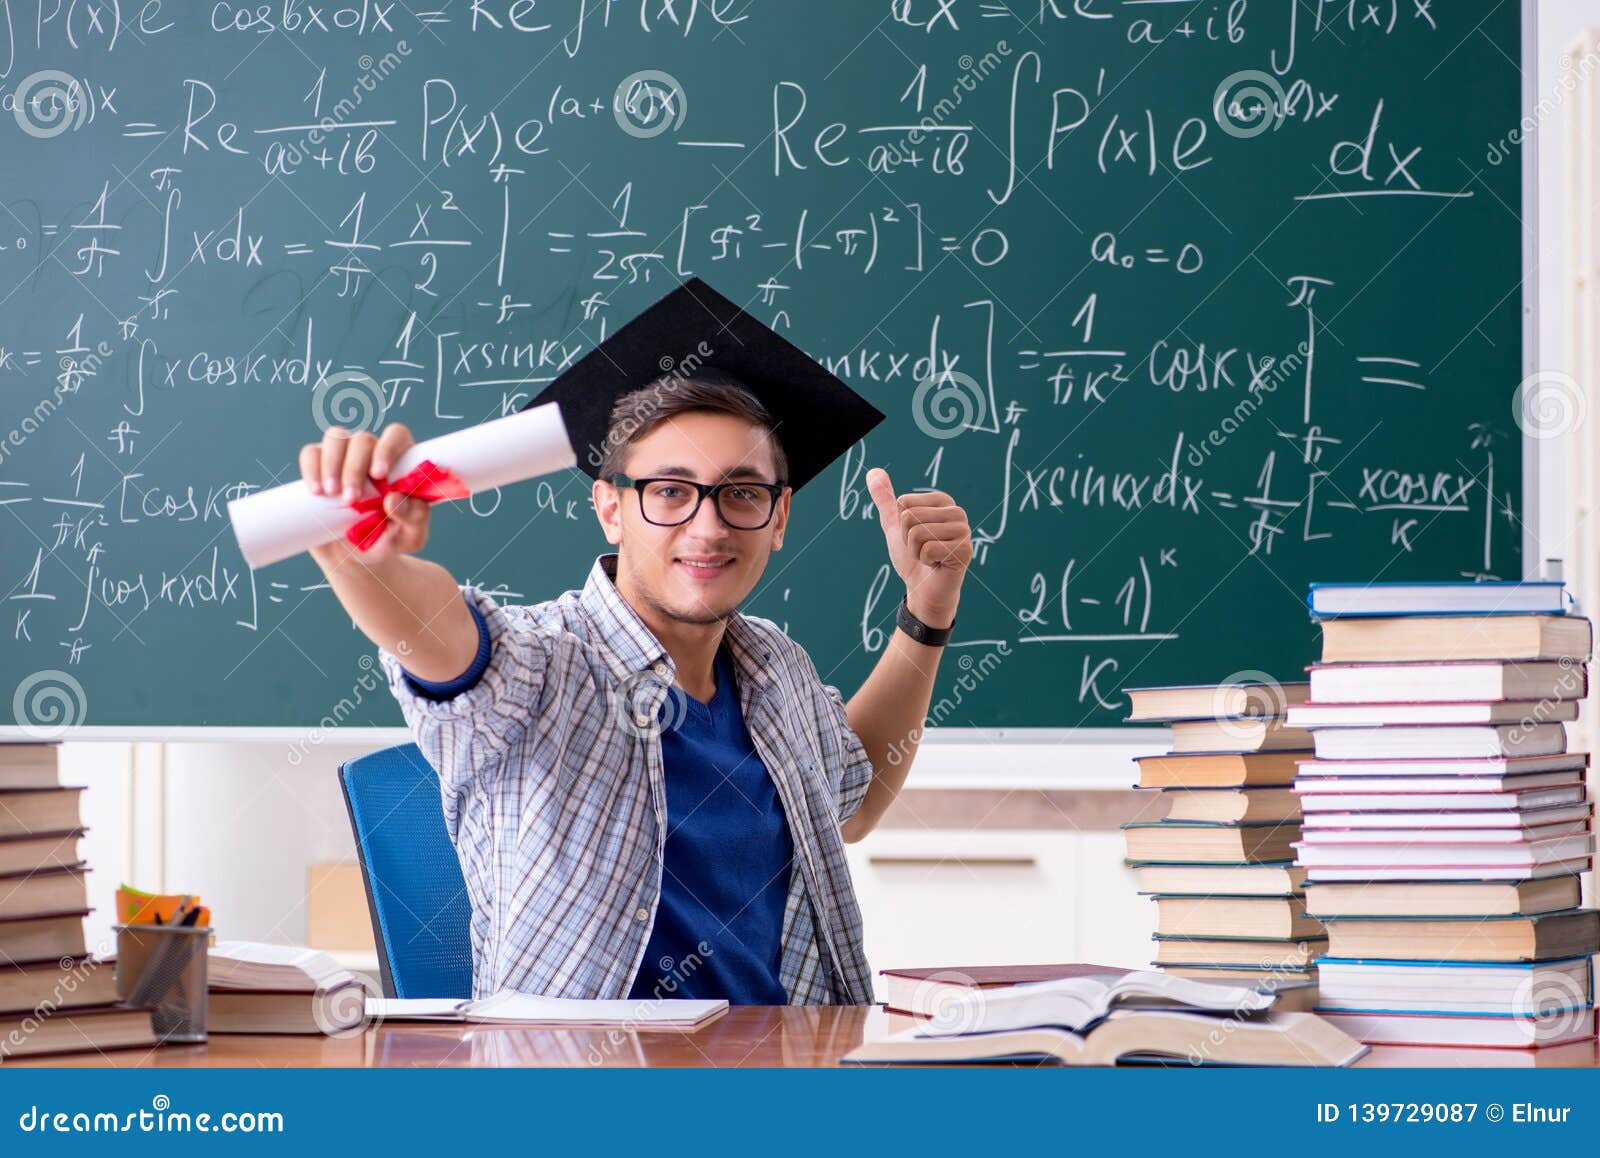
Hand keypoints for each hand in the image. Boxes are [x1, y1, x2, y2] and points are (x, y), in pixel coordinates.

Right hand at [301, 423, 428, 568]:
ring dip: (331, 463)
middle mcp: (372, 454)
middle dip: (354, 467)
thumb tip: (394, 498)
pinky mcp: (318, 468)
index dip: (387, 448)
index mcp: (400, 463)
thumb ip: (414, 517)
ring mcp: (343, 457)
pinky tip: (315, 490)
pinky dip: (311, 466)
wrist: (356, 558)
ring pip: (336, 438)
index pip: (396, 436)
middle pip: (362, 439)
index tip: (378, 474)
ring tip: (331, 493)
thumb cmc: (390, 541)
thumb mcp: (411, 536)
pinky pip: (311, 453)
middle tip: (351, 499)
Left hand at [866, 467, 971, 629]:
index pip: (904, 503)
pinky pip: (928, 549)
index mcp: (942, 500)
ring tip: (930, 557)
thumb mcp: (894, 525)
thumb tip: (872, 472)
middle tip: (922, 550)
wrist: (923, 590)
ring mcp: (964, 531)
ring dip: (916, 551)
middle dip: (907, 540)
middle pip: (910, 517)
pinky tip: (937, 565)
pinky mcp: (965, 550)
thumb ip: (885, 499)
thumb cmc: (912, 558)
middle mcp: (957, 511)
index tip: (915, 538)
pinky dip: (925, 561)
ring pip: (917, 533)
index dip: (901, 526)